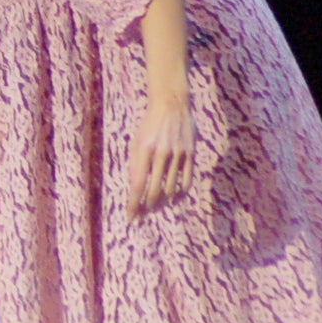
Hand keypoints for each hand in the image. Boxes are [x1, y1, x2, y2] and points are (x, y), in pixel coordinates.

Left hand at [126, 92, 195, 216]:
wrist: (171, 105)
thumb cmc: (149, 125)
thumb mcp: (136, 142)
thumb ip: (135, 165)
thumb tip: (135, 189)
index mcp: (144, 150)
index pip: (138, 184)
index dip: (134, 204)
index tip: (131, 217)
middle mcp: (162, 154)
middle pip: (154, 191)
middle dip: (146, 207)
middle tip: (142, 215)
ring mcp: (178, 155)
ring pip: (170, 189)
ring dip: (161, 202)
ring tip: (154, 207)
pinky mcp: (190, 155)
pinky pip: (186, 182)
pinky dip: (179, 194)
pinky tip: (172, 199)